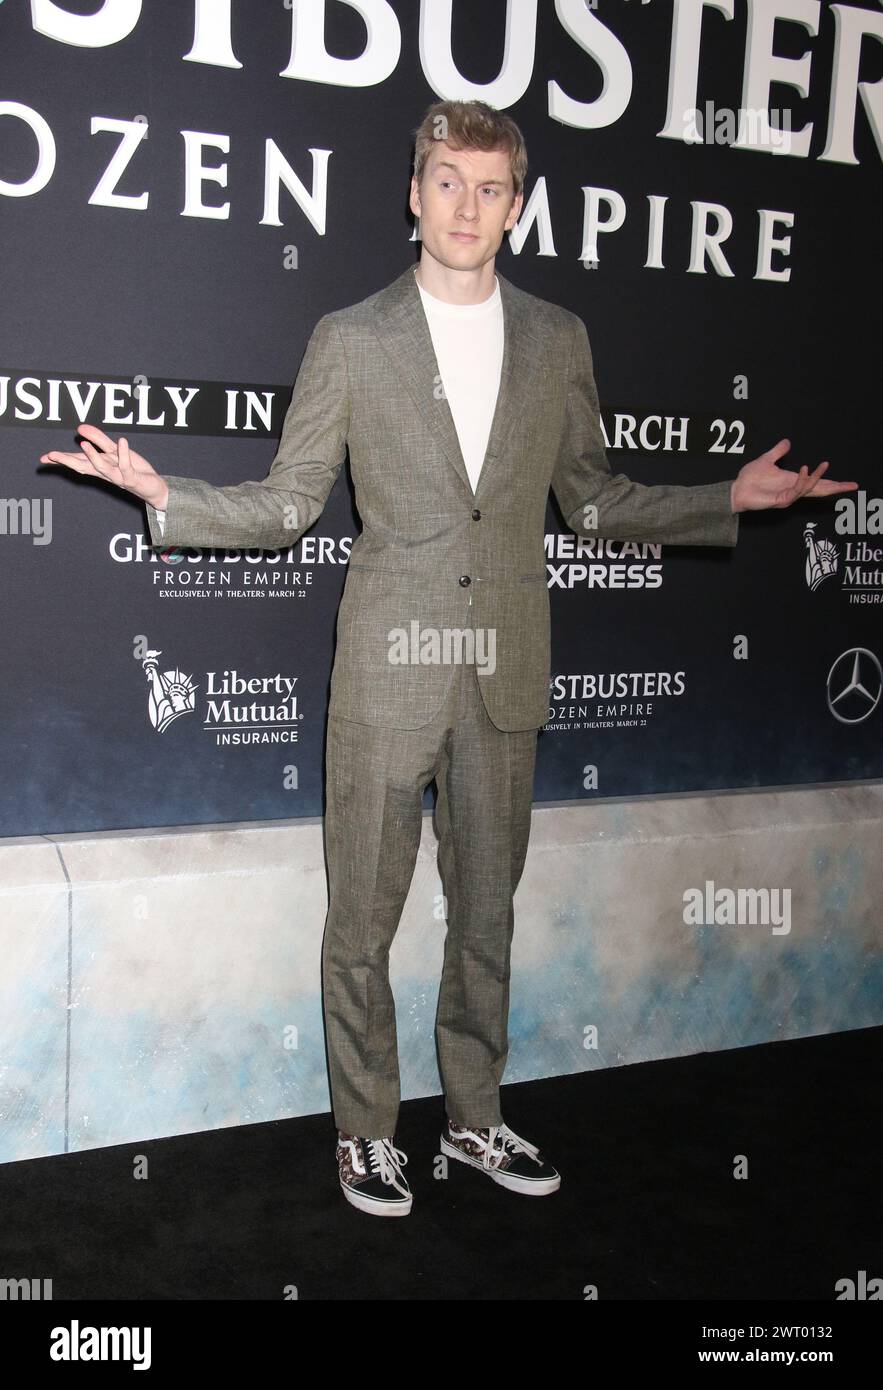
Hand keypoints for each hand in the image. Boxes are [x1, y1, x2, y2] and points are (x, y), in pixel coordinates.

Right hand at [39, 424, 168, 510]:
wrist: (153, 486)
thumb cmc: (132, 469)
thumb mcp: (115, 451)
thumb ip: (99, 439)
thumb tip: (80, 427)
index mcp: (100, 466)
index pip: (77, 461)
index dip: (61, 459)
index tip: (45, 457)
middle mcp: (106, 473)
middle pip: (84, 467)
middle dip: (68, 461)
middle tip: (52, 455)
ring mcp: (118, 477)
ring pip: (103, 468)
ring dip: (93, 457)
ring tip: (83, 444)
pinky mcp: (132, 478)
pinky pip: (126, 466)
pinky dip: (124, 454)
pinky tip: (122, 441)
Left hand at [730, 438, 858, 512]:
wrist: (736, 489)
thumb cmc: (749, 478)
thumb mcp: (766, 460)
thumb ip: (778, 451)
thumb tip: (788, 442)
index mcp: (793, 481)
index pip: (818, 483)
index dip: (833, 482)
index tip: (849, 483)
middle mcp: (793, 490)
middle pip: (820, 490)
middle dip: (837, 488)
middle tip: (853, 485)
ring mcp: (788, 496)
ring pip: (810, 488)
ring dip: (818, 477)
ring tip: (824, 464)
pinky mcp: (781, 500)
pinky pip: (796, 490)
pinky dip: (802, 480)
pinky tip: (805, 470)